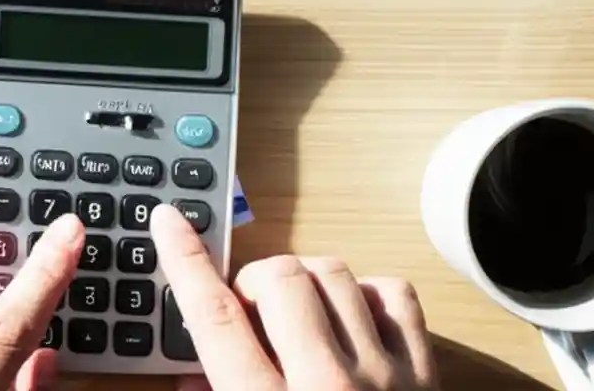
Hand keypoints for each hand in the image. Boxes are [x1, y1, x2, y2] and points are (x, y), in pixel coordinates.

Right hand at [151, 205, 437, 389]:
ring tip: (295, 313)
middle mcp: (326, 386)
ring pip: (334, 274)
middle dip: (252, 281)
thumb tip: (193, 373)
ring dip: (304, 280)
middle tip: (247, 312)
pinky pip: (394, 295)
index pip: (215, 317)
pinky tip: (348, 318)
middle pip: (277, 280)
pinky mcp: (425, 375)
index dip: (185, 261)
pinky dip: (365, 293)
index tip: (168, 220)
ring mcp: (383, 376)